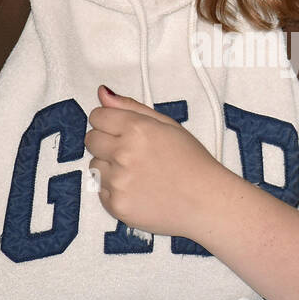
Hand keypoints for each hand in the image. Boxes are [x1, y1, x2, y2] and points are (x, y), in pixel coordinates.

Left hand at [86, 86, 226, 238]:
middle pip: (91, 139)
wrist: (207, 201)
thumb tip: (103, 94)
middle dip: (106, 143)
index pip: (97, 116)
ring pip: (94, 166)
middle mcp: (124, 154)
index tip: (120, 129)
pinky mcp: (117, 205)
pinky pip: (101, 190)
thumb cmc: (192, 162)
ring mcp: (119, 182)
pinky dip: (115, 190)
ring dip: (110, 168)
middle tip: (131, 152)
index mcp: (137, 129)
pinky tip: (138, 189)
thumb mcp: (167, 125)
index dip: (109, 122)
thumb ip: (131, 107)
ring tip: (138, 173)